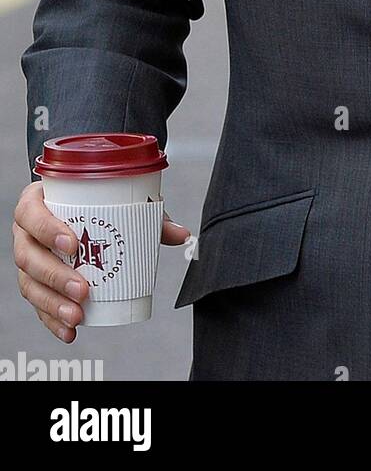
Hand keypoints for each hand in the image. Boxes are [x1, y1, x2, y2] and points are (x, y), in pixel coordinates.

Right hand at [12, 180, 190, 342]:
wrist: (83, 207)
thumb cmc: (96, 202)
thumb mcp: (119, 203)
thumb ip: (149, 218)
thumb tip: (182, 235)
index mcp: (38, 202)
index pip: (30, 213)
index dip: (46, 228)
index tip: (72, 243)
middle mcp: (26, 232)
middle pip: (28, 256)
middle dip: (55, 276)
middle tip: (83, 289)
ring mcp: (28, 259)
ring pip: (29, 284)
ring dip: (52, 304)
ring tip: (77, 315)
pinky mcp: (34, 282)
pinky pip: (37, 304)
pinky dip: (51, 320)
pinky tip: (69, 331)